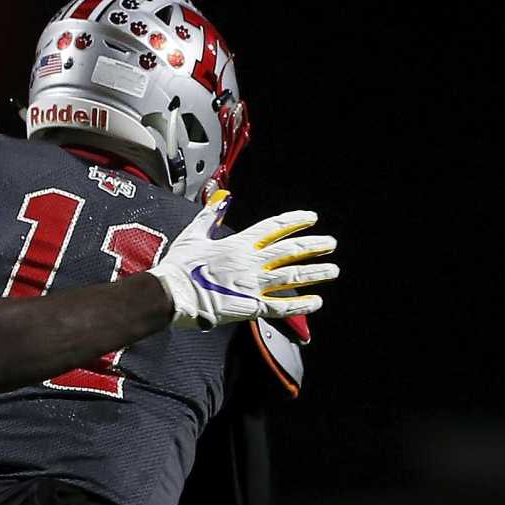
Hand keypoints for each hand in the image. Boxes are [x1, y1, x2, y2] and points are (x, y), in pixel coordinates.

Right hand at [153, 193, 336, 330]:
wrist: (172, 294)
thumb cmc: (179, 267)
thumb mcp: (193, 235)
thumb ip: (211, 216)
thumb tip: (222, 198)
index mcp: (239, 244)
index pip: (274, 227)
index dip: (295, 221)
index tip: (310, 218)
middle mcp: (251, 262)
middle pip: (291, 250)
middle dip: (314, 246)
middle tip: (330, 244)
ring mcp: (253, 284)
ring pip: (292, 276)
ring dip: (315, 272)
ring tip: (332, 270)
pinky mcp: (250, 306)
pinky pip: (282, 306)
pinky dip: (300, 304)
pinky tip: (315, 301)